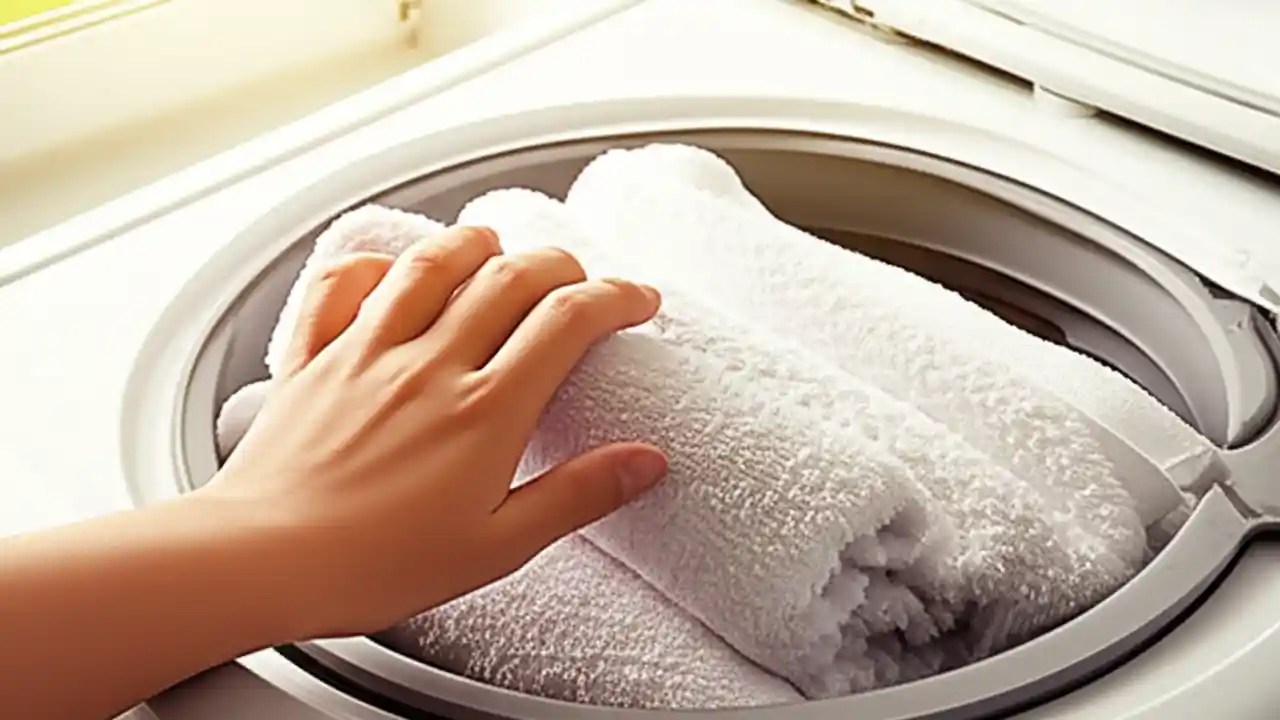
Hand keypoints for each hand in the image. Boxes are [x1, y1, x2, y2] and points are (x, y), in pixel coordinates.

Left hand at [204, 225, 667, 637]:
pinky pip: (342, 284)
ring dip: (473, 244)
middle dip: (558, 264)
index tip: (636, 300)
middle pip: (510, 277)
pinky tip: (388, 269)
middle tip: (579, 280)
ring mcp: (367, 351)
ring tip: (497, 244)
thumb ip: (576, 495)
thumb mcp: (497, 546)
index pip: (566, 320)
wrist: (262, 560)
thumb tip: (645, 462)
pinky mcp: (314, 356)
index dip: (614, 297)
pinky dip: (370, 263)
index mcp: (484, 410)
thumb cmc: (375, 564)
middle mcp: (430, 364)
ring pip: (430, 263)